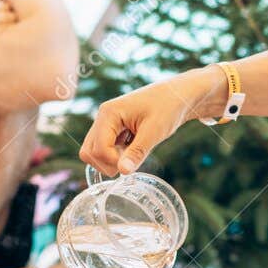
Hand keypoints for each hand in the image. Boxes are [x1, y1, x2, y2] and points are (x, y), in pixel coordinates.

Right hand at [80, 69, 219, 174]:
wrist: (179, 95)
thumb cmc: (168, 107)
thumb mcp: (154, 131)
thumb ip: (137, 152)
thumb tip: (123, 172)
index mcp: (109, 113)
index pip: (97, 149)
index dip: (113, 161)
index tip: (133, 162)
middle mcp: (103, 116)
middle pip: (89, 152)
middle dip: (108, 163)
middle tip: (132, 160)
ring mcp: (107, 122)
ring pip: (94, 151)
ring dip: (112, 160)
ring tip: (134, 153)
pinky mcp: (113, 128)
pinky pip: (105, 148)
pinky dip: (117, 154)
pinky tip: (134, 147)